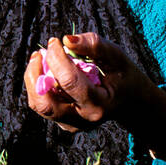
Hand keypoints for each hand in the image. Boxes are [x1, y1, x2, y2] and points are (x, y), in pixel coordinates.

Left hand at [24, 32, 165, 133]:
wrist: (131, 103)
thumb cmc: (124, 76)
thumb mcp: (117, 57)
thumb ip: (94, 46)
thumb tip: (66, 40)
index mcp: (99, 105)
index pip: (69, 82)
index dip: (57, 58)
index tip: (55, 41)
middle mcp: (82, 119)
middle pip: (45, 103)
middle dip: (35, 75)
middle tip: (39, 53)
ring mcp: (71, 124)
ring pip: (39, 105)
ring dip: (33, 79)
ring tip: (40, 58)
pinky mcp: (63, 123)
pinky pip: (42, 104)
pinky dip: (39, 85)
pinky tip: (47, 70)